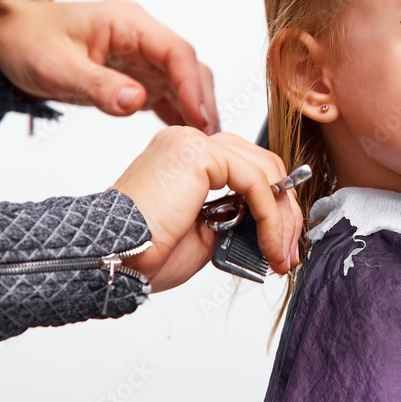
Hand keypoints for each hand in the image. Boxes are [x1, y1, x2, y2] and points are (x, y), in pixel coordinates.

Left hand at [0, 0, 218, 132]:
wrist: (2, 40)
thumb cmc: (25, 41)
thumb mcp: (57, 66)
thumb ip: (98, 85)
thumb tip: (137, 101)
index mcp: (127, 22)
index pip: (176, 51)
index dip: (192, 85)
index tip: (199, 117)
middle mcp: (140, 36)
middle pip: (188, 66)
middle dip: (202, 101)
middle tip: (209, 139)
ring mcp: (140, 56)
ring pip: (183, 81)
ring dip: (195, 109)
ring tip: (203, 143)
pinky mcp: (134, 75)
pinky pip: (166, 93)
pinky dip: (178, 113)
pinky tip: (185, 136)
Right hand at [111, 127, 303, 291]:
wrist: (112, 259)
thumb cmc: (145, 254)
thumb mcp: (205, 233)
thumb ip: (236, 217)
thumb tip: (273, 223)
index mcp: (185, 159)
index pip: (247, 168)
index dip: (274, 207)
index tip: (281, 246)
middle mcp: (188, 142)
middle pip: (262, 165)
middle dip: (285, 213)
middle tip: (289, 254)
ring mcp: (192, 142)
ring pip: (265, 172)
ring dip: (282, 219)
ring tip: (281, 256)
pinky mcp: (199, 154)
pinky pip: (256, 182)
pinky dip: (271, 218)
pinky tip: (271, 245)